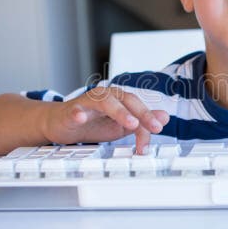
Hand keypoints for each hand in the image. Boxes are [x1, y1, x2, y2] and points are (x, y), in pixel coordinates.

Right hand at [42, 87, 168, 153]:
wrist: (63, 124)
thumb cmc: (93, 123)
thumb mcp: (121, 125)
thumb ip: (142, 121)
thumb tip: (165, 117)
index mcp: (119, 100)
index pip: (138, 108)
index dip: (149, 119)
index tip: (158, 131)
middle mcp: (106, 97)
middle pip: (126, 100)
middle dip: (142, 114)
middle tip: (153, 127)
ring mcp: (88, 102)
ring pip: (105, 102)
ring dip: (119, 112)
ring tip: (130, 123)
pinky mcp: (71, 110)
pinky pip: (75, 110)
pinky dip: (79, 113)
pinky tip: (82, 118)